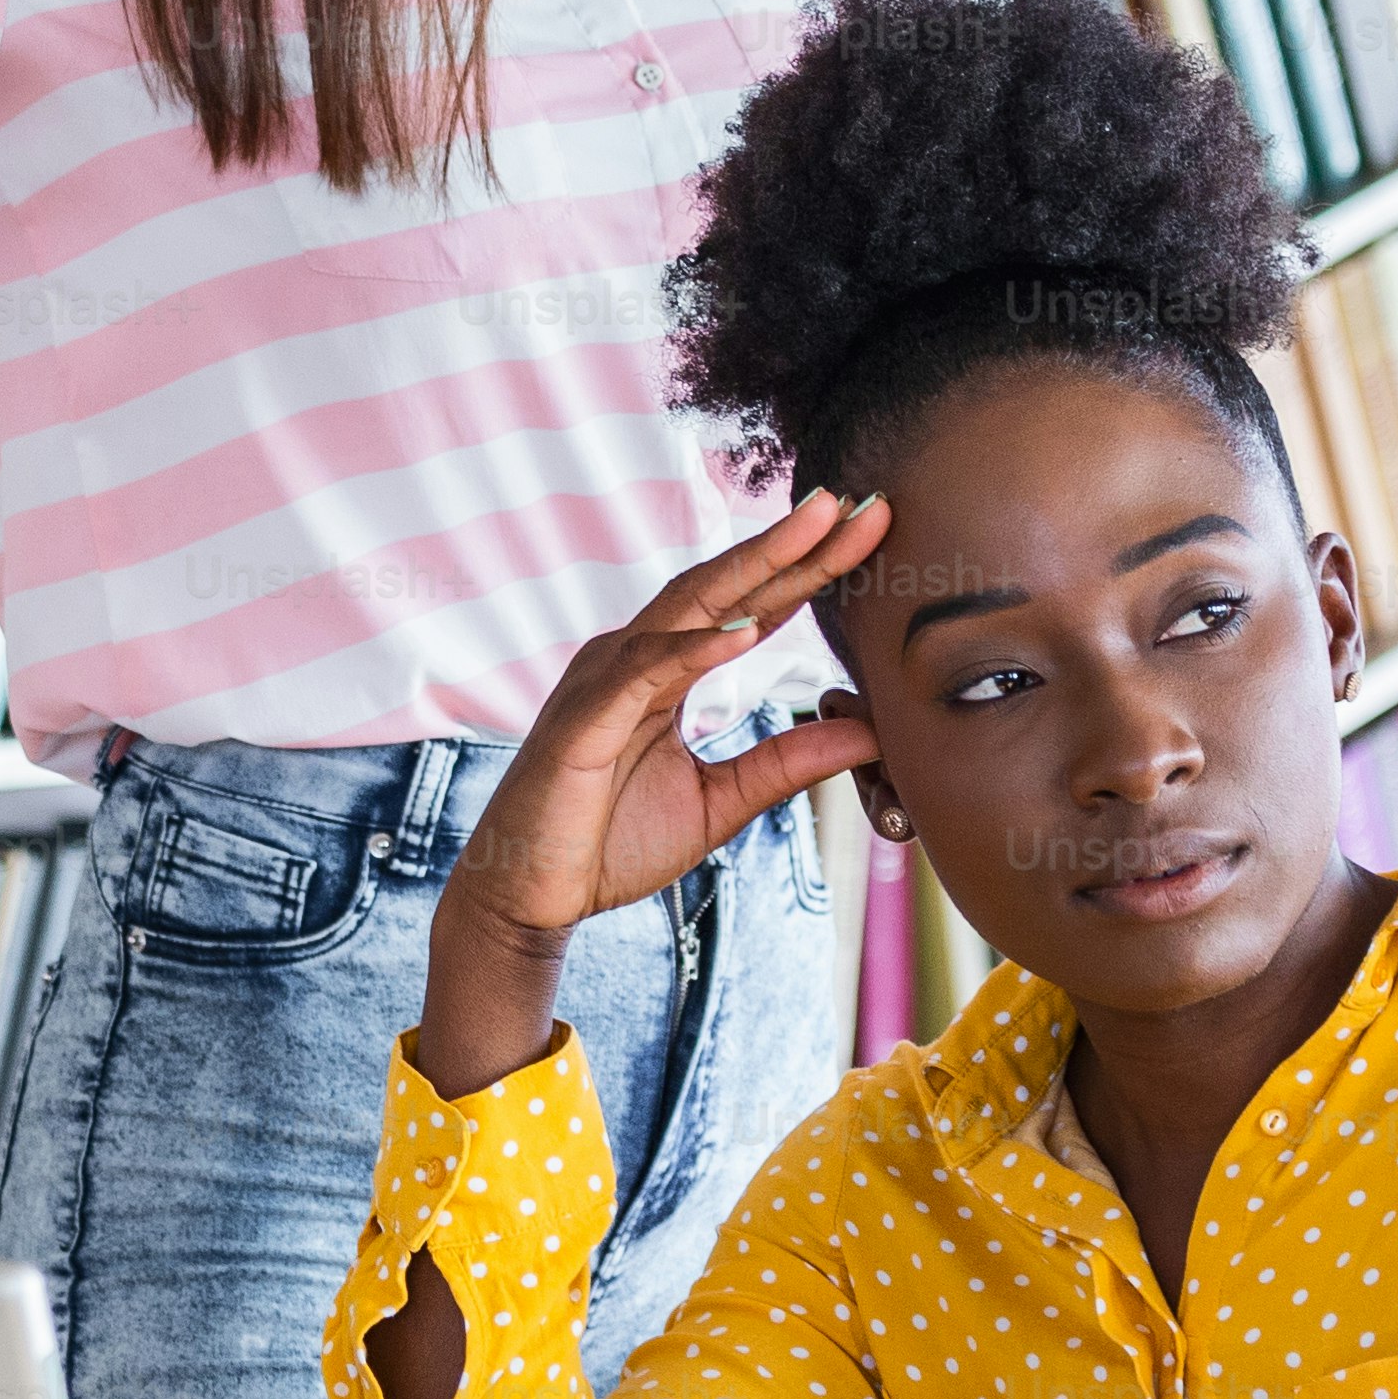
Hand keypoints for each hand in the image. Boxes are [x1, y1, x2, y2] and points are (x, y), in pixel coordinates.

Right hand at [415, 494, 890, 1092]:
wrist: (528, 896)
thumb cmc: (608, 843)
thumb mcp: (722, 801)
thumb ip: (787, 762)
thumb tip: (870, 731)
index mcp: (662, 670)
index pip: (748, 606)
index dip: (808, 569)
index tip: (869, 531)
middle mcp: (633, 658)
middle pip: (725, 586)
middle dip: (793, 543)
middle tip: (857, 502)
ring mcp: (604, 680)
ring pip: (689, 607)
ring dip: (755, 565)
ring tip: (815, 528)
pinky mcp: (584, 720)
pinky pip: (646, 672)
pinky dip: (697, 648)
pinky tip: (748, 629)